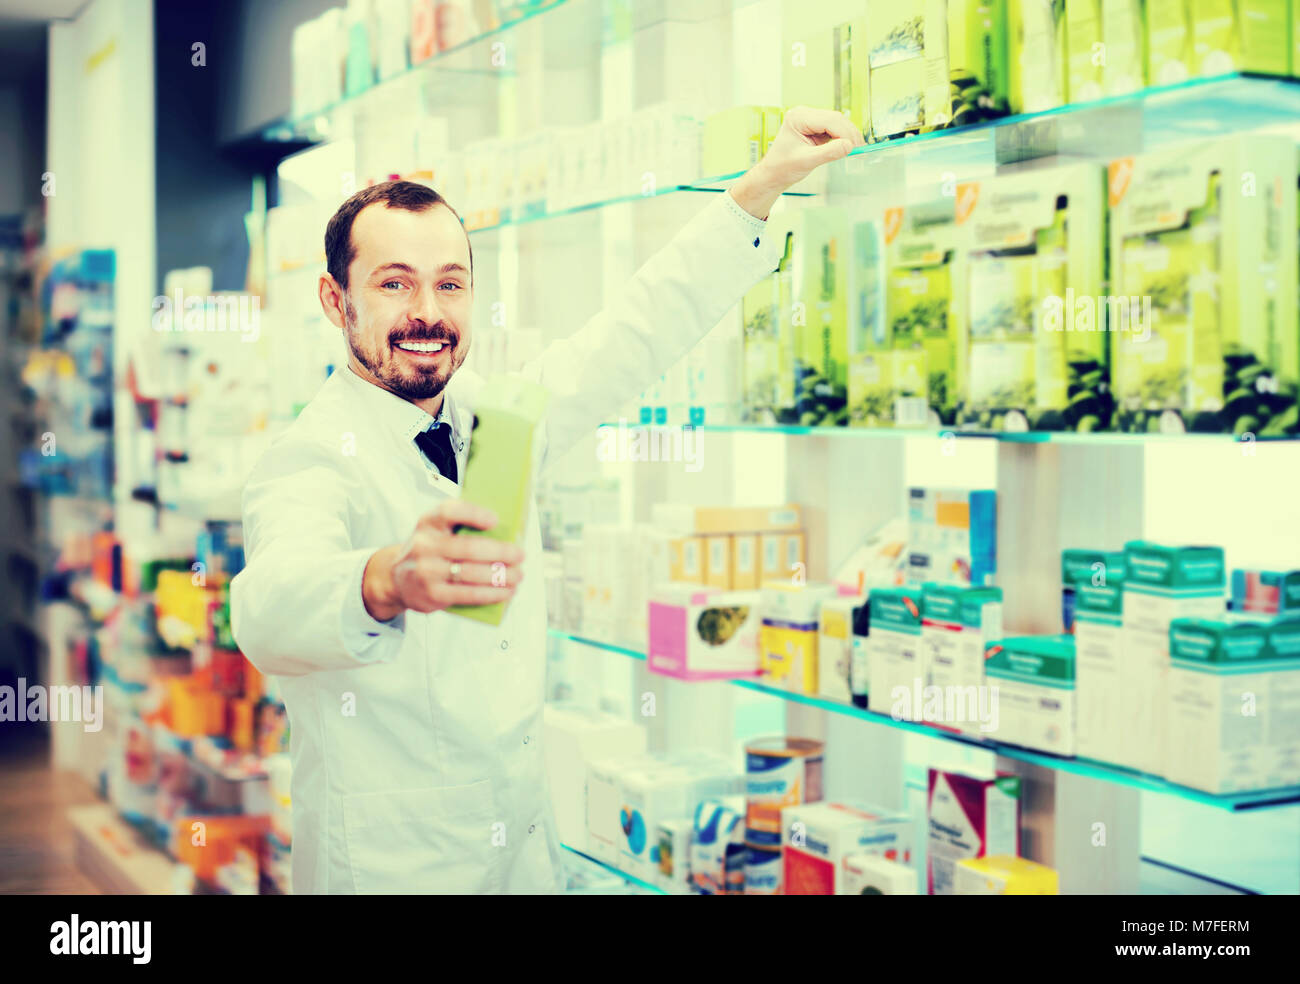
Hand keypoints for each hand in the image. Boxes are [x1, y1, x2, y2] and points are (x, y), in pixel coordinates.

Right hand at [363, 501, 523, 618]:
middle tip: (520, 555)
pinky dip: (491, 593)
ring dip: (501, 576)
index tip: (495, 520)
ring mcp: (426, 571)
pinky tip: (506, 592)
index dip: (473, 514)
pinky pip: (468, 594)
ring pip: (471, 573)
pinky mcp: (432, 594)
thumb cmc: (430, 550)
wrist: (396, 579)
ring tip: (518, 576)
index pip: (449, 511)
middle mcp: (424, 545)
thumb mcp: (436, 531)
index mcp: (428, 522)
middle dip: (501, 552)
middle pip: (469, 547)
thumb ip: (461, 526)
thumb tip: (507, 529)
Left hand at [730, 106, 865, 219]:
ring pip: (837, 123)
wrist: (774, 174)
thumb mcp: (807, 161)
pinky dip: (842, 138)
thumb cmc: (783, 167)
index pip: (829, 120)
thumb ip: (829, 153)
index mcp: (798, 117)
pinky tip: (845, 148)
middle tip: (859, 150)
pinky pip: (834, 129)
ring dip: (847, 136)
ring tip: (854, 151)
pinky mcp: (815, 127)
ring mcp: (810, 119)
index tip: (856, 147)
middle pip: (835, 119)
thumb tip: (849, 146)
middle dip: (848, 134)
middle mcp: (804, 114)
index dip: (845, 133)